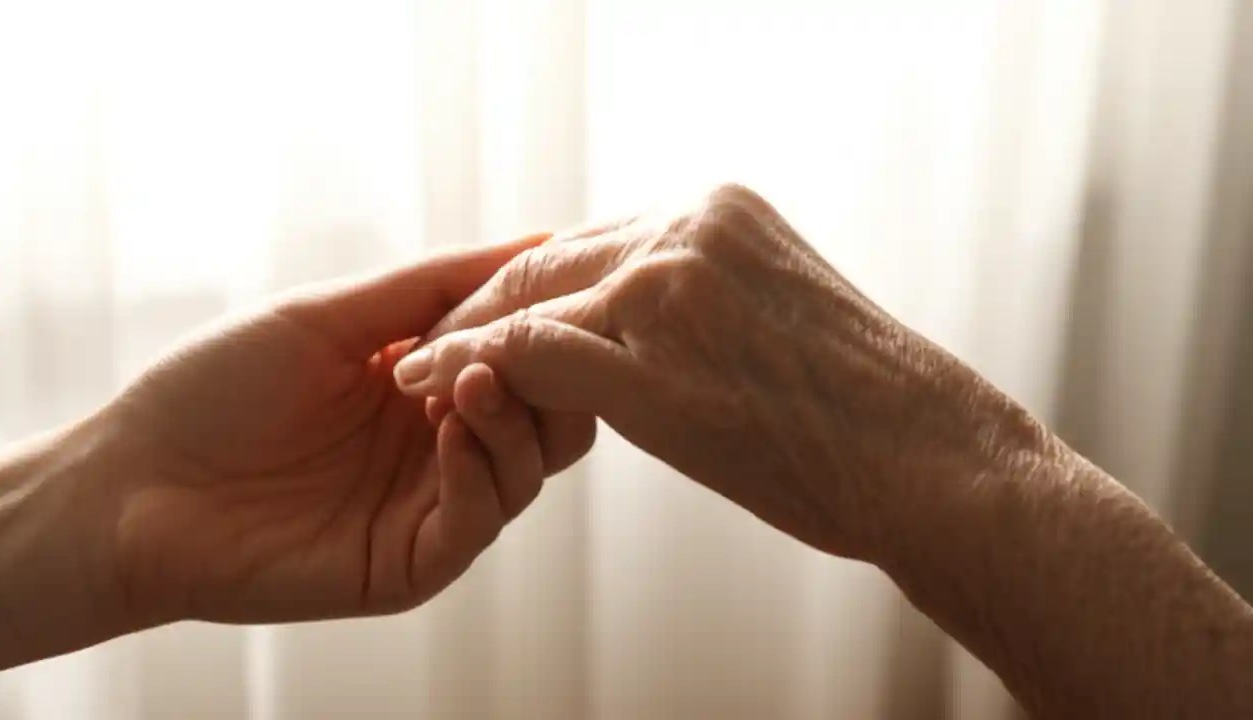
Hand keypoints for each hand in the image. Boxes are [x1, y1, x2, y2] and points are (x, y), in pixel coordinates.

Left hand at [98, 237, 594, 624]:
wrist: (133, 484)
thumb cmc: (217, 387)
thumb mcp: (334, 314)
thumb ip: (438, 282)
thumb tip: (542, 239)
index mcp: (428, 385)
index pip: (528, 361)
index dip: (548, 326)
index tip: (559, 284)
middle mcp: (438, 447)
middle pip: (549, 423)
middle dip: (548, 378)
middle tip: (519, 343)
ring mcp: (426, 507)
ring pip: (525, 473)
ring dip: (512, 420)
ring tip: (474, 380)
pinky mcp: (406, 565)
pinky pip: (475, 526)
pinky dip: (479, 476)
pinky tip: (447, 433)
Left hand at [392, 185, 1043, 561]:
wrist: (927, 460)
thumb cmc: (867, 414)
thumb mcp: (782, 319)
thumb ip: (708, 300)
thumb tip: (653, 326)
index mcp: (721, 209)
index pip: (592, 239)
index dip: (530, 278)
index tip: (489, 311)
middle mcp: (690, 227)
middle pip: (549, 258)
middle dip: (481, 302)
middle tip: (428, 337)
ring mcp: (670, 286)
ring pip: (529, 299)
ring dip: (462, 336)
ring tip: (413, 367)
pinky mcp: (652, 359)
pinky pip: (530, 353)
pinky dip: (472, 369)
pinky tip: (430, 390)